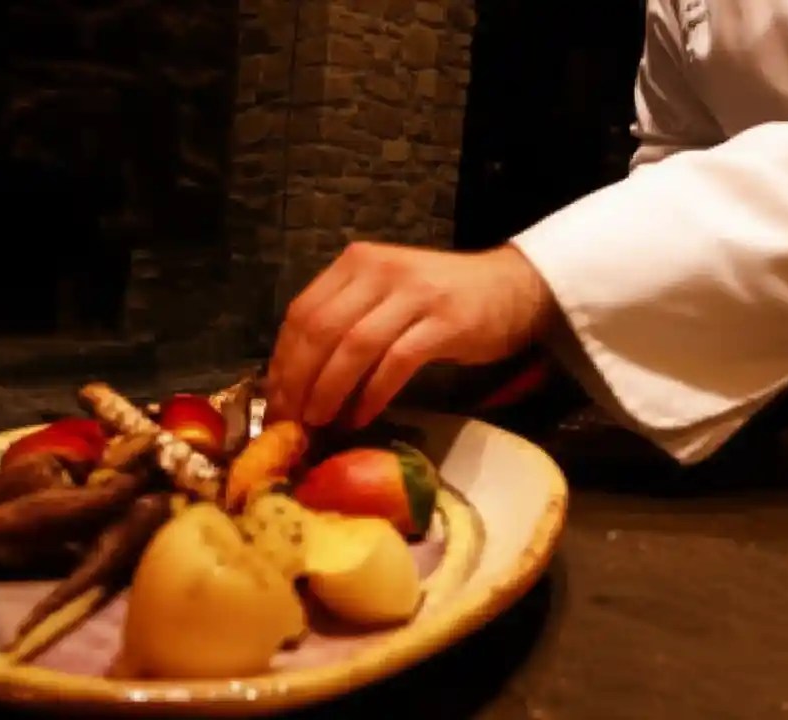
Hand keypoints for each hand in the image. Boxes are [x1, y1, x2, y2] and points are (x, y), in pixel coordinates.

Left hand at [266, 239, 554, 427]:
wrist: (514, 287)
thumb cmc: (441, 299)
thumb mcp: (385, 296)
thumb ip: (345, 323)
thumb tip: (298, 382)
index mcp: (356, 263)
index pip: (302, 312)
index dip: (282, 361)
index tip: (274, 401)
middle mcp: (380, 271)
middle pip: (321, 330)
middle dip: (298, 382)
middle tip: (290, 422)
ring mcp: (414, 294)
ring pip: (353, 347)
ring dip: (329, 391)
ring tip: (318, 424)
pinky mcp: (445, 323)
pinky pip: (395, 363)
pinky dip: (372, 395)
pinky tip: (360, 419)